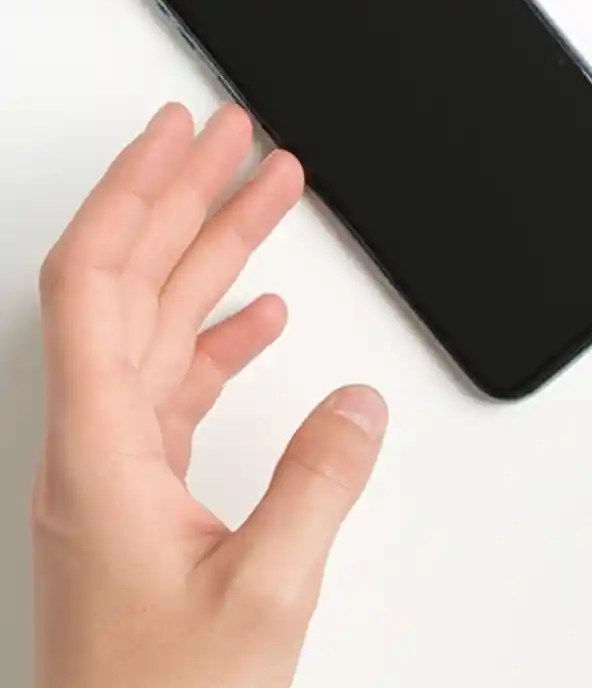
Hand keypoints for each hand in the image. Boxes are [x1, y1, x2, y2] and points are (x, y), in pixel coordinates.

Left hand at [33, 103, 386, 687]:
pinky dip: (217, 338)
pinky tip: (257, 317)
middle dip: (181, 200)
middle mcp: (95, 448)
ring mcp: (114, 469)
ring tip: (261, 201)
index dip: (136, 197)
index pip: (98, 285)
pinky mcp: (142, 493)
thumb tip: (357, 401)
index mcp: (101, 454)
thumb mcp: (264, 591)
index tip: (181, 139)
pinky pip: (173, 386)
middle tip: (233, 141)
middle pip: (126, 286)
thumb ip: (318, 483)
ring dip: (207, 259)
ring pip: (155, 330)